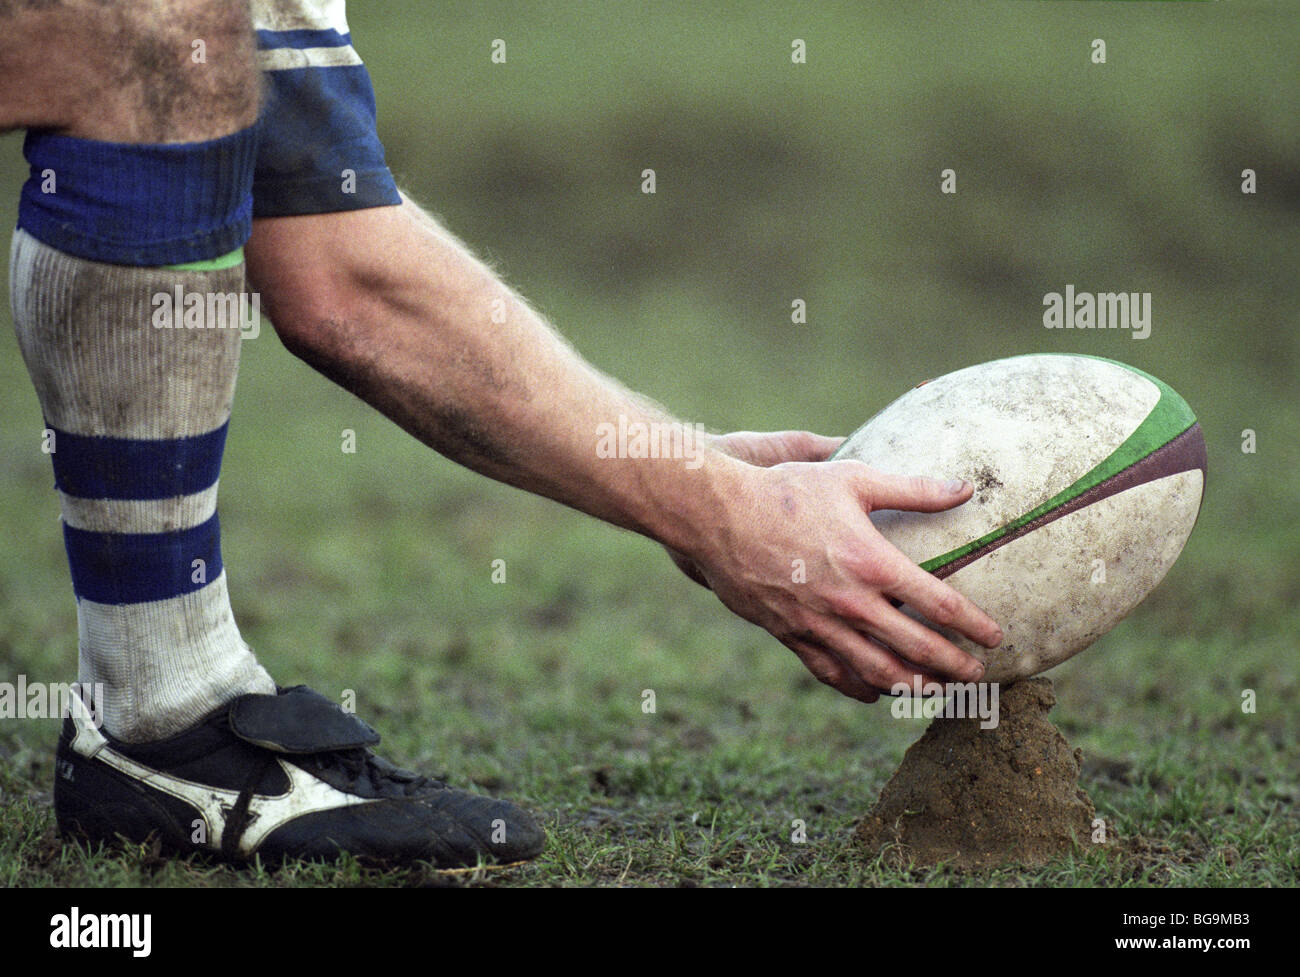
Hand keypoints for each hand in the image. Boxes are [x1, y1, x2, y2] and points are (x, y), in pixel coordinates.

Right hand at [674, 431, 1002, 703]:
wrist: (718, 516)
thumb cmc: (787, 491)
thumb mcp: (852, 478)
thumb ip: (912, 488)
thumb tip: (964, 488)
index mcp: (872, 563)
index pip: (938, 604)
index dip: (973, 624)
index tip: (995, 636)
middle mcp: (850, 603)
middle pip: (916, 647)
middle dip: (953, 666)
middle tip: (978, 676)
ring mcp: (819, 624)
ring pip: (877, 670)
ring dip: (913, 686)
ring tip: (936, 691)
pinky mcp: (790, 634)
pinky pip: (831, 673)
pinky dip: (859, 688)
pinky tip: (876, 694)